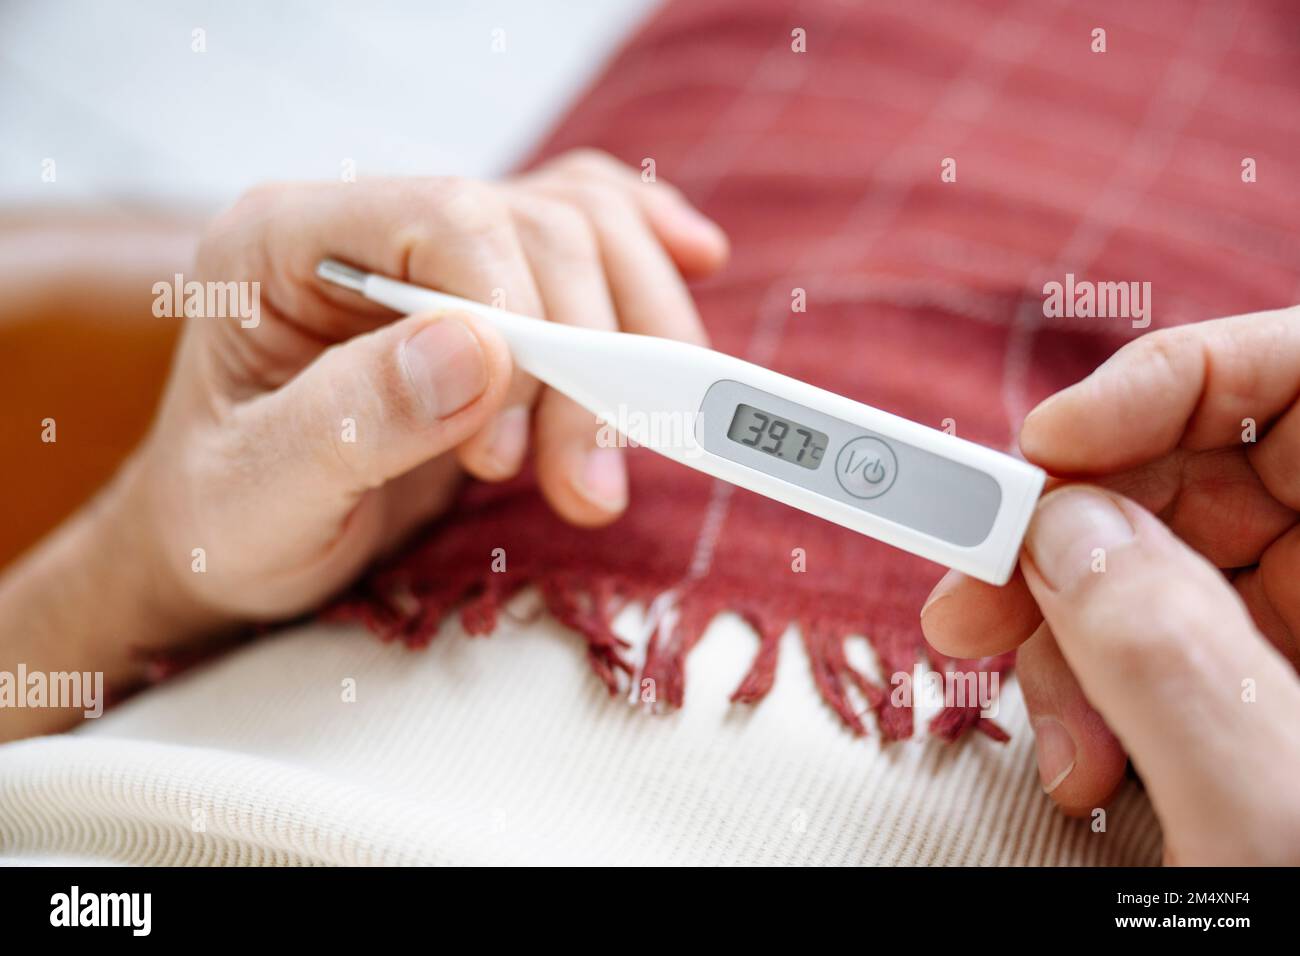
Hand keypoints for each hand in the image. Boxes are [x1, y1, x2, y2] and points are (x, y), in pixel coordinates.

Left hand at [127, 150, 727, 630]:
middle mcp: (367, 227)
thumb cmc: (229, 524)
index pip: (442, 218)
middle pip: (533, 228)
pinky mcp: (491, 290)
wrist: (236, 548)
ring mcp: (435, 253)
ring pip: (582, 229)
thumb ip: (354, 421)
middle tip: (587, 485)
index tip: (512, 450)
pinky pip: (590, 231)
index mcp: (282, 242)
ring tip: (621, 456)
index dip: (514, 317)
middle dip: (586, 359)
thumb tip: (478, 351)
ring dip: (636, 336)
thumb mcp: (260, 498)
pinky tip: (694, 268)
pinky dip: (647, 256)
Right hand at [922, 308, 1299, 863]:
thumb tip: (1060, 530)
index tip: (1048, 447)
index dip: (1167, 384)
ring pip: (1155, 564)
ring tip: (1058, 738)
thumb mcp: (1269, 803)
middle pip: (1202, 473)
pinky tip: (1085, 758)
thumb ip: (1164, 650)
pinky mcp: (1264, 693)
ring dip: (1068, 638)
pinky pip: (1150, 643)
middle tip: (977, 593)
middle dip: (1072, 533)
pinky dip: (1091, 690)